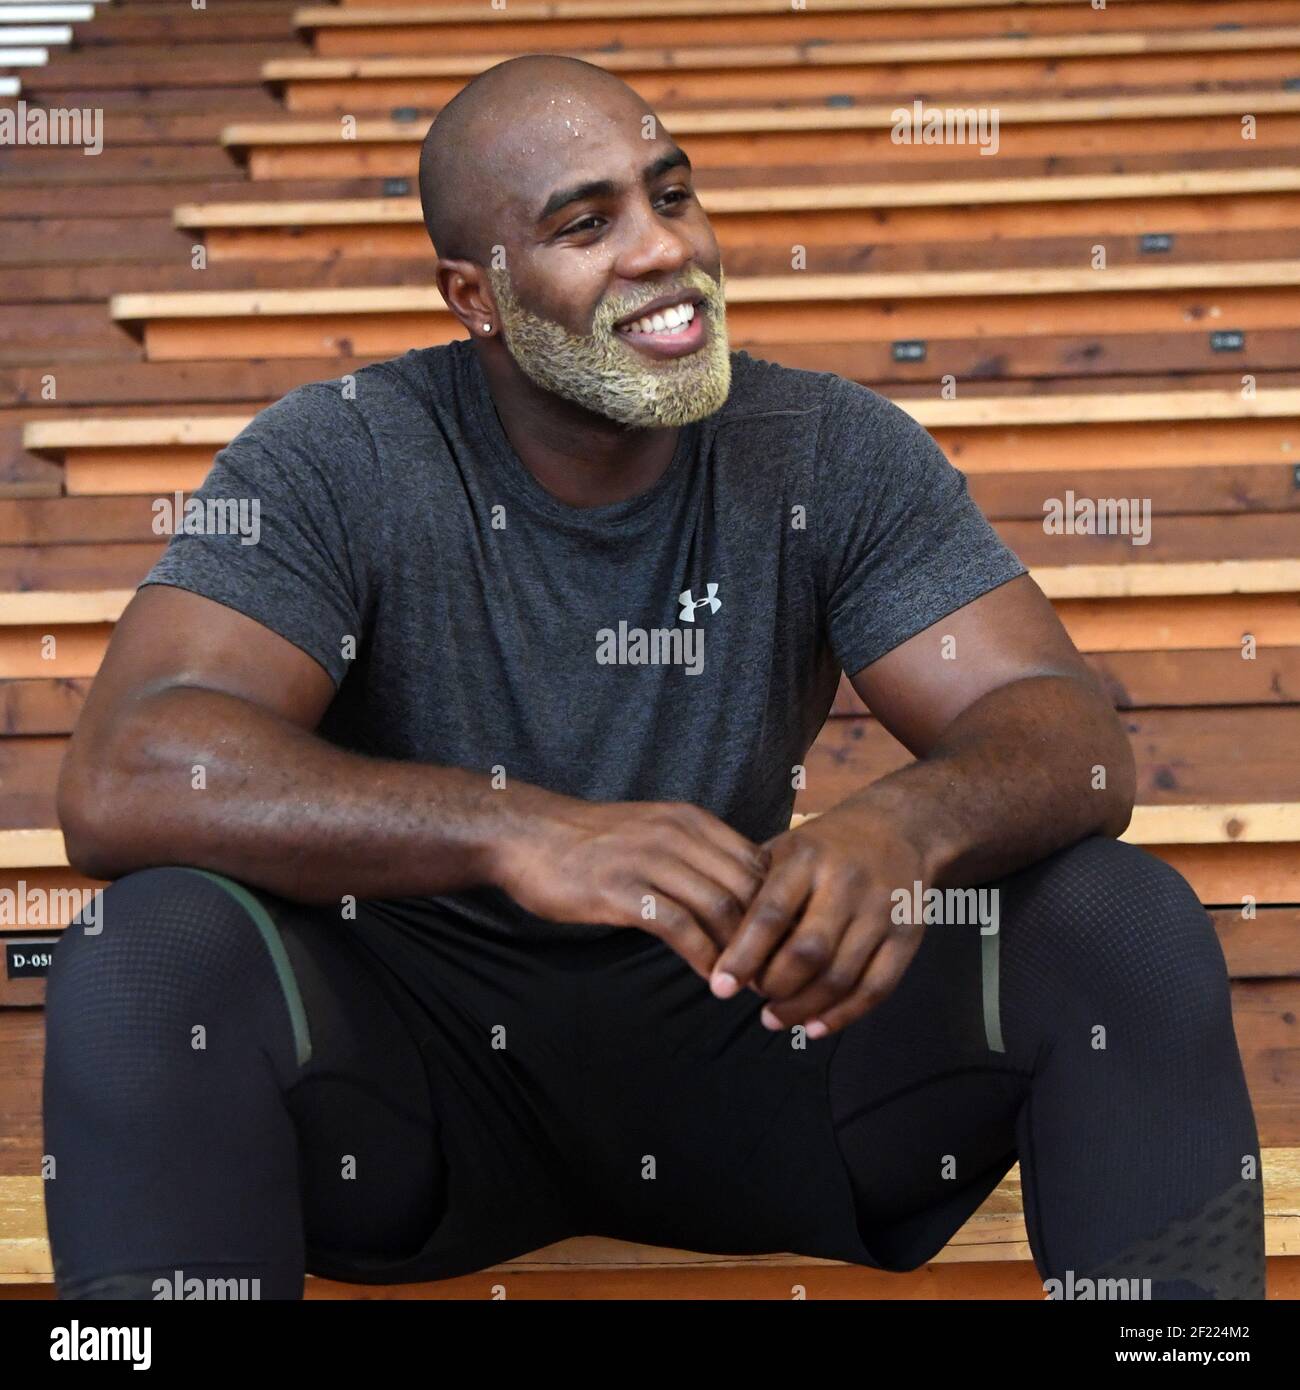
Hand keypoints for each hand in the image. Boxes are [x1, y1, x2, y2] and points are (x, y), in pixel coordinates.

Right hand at [493, 795, 769, 979]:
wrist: (528, 835)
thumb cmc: (593, 842)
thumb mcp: (655, 832)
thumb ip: (697, 855)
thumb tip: (742, 893)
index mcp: (692, 821)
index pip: (759, 864)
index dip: (780, 907)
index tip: (786, 943)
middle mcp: (678, 835)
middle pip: (748, 888)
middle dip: (769, 935)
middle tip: (777, 972)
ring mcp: (650, 860)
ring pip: (720, 908)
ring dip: (740, 953)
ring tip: (748, 983)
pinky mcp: (621, 890)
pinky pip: (680, 927)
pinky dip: (704, 957)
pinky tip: (710, 978)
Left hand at [707, 804, 928, 1037]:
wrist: (900, 826)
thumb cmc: (826, 845)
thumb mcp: (786, 848)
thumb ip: (753, 888)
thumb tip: (711, 941)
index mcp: (807, 858)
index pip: (770, 914)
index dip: (743, 955)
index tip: (720, 987)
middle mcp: (847, 883)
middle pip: (807, 952)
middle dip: (774, 985)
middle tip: (753, 996)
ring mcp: (882, 911)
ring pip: (840, 976)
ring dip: (802, 1007)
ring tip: (773, 1018)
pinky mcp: (909, 936)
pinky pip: (875, 988)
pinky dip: (843, 1016)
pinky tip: (813, 1027)